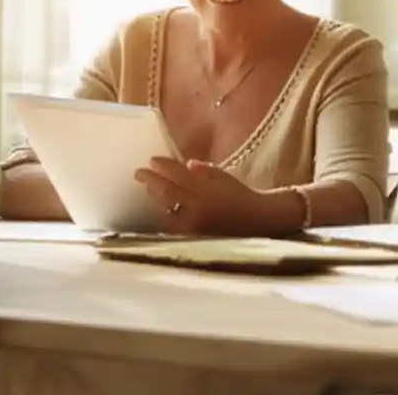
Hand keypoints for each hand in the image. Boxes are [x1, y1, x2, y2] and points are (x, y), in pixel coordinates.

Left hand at [134, 157, 263, 234]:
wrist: (258, 220)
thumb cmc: (242, 196)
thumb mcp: (226, 177)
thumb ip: (206, 170)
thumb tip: (187, 164)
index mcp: (209, 190)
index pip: (180, 176)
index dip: (164, 167)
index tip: (152, 160)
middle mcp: (200, 207)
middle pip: (169, 192)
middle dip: (152, 181)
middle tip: (139, 172)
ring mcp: (195, 224)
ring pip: (167, 209)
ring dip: (155, 197)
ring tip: (148, 188)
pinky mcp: (194, 236)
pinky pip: (174, 224)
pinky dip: (165, 213)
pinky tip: (160, 207)